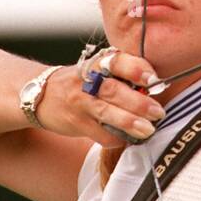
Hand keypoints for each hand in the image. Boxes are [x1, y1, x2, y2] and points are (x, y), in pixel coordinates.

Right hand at [35, 51, 165, 147]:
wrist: (41, 95)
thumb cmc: (81, 82)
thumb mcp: (96, 70)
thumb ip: (121, 76)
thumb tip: (155, 88)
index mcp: (97, 64)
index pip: (117, 61)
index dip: (136, 69)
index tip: (153, 79)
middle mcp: (87, 81)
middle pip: (113, 90)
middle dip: (138, 102)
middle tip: (158, 112)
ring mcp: (80, 103)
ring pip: (106, 113)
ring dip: (129, 122)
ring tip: (148, 129)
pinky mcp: (76, 122)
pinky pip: (98, 133)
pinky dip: (115, 138)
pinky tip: (128, 139)